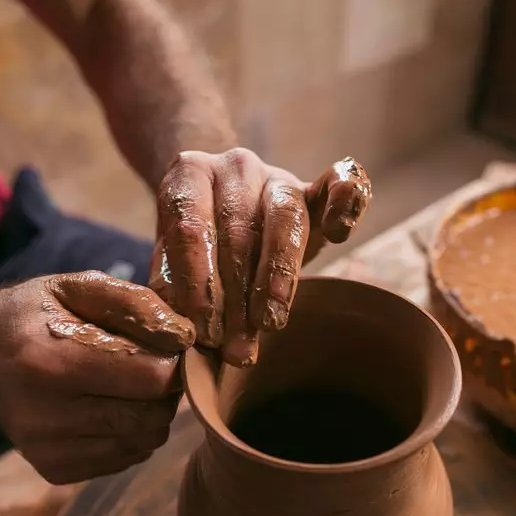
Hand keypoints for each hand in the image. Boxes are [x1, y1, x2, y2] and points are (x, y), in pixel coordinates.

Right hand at [0, 271, 195, 483]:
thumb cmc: (37, 315)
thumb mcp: (78, 288)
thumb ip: (136, 304)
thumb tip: (185, 338)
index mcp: (48, 362)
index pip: (151, 378)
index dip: (172, 362)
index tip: (167, 348)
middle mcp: (43, 416)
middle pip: (151, 416)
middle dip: (166, 391)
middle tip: (153, 367)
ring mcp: (47, 450)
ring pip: (144, 442)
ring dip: (152, 414)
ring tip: (129, 386)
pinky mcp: (55, 471)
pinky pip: (126, 458)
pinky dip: (132, 434)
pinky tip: (110, 408)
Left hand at [150, 150, 371, 366]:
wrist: (223, 208)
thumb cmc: (196, 247)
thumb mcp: (171, 264)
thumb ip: (170, 294)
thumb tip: (178, 338)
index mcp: (188, 174)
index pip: (190, 228)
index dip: (196, 284)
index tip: (201, 333)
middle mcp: (234, 166)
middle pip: (238, 230)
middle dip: (236, 297)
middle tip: (235, 348)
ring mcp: (277, 175)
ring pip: (284, 217)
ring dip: (277, 277)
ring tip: (270, 322)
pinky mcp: (314, 189)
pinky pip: (338, 184)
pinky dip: (345, 203)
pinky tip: (339, 231)